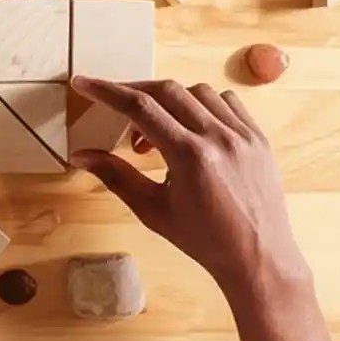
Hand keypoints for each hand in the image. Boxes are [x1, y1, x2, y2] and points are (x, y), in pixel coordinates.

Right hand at [69, 76, 311, 293]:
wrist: (257, 257)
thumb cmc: (202, 239)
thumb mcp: (152, 210)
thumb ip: (115, 176)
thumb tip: (80, 155)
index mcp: (190, 156)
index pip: (140, 108)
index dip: (107, 91)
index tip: (84, 83)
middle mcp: (218, 137)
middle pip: (167, 91)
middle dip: (135, 91)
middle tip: (116, 108)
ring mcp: (243, 135)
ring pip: (198, 91)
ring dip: (170, 100)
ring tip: (156, 131)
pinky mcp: (258, 137)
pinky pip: (227, 101)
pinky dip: (202, 104)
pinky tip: (191, 126)